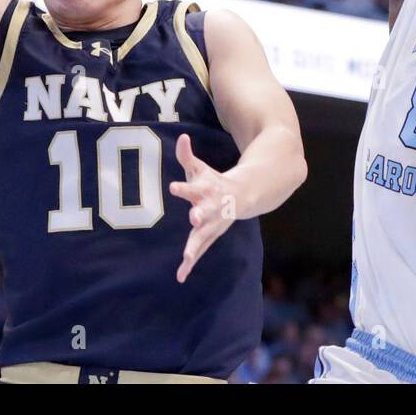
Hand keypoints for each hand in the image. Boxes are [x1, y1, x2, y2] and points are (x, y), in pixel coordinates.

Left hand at [168, 134, 238, 283]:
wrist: (243, 197)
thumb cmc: (213, 181)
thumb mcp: (200, 169)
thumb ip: (187, 156)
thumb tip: (182, 138)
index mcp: (207, 190)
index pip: (193, 188)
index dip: (183, 188)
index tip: (172, 187)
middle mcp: (211, 209)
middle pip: (205, 213)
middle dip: (200, 217)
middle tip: (193, 220)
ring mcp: (213, 224)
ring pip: (203, 237)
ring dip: (195, 247)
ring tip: (186, 258)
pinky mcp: (210, 236)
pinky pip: (200, 251)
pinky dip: (190, 264)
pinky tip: (180, 276)